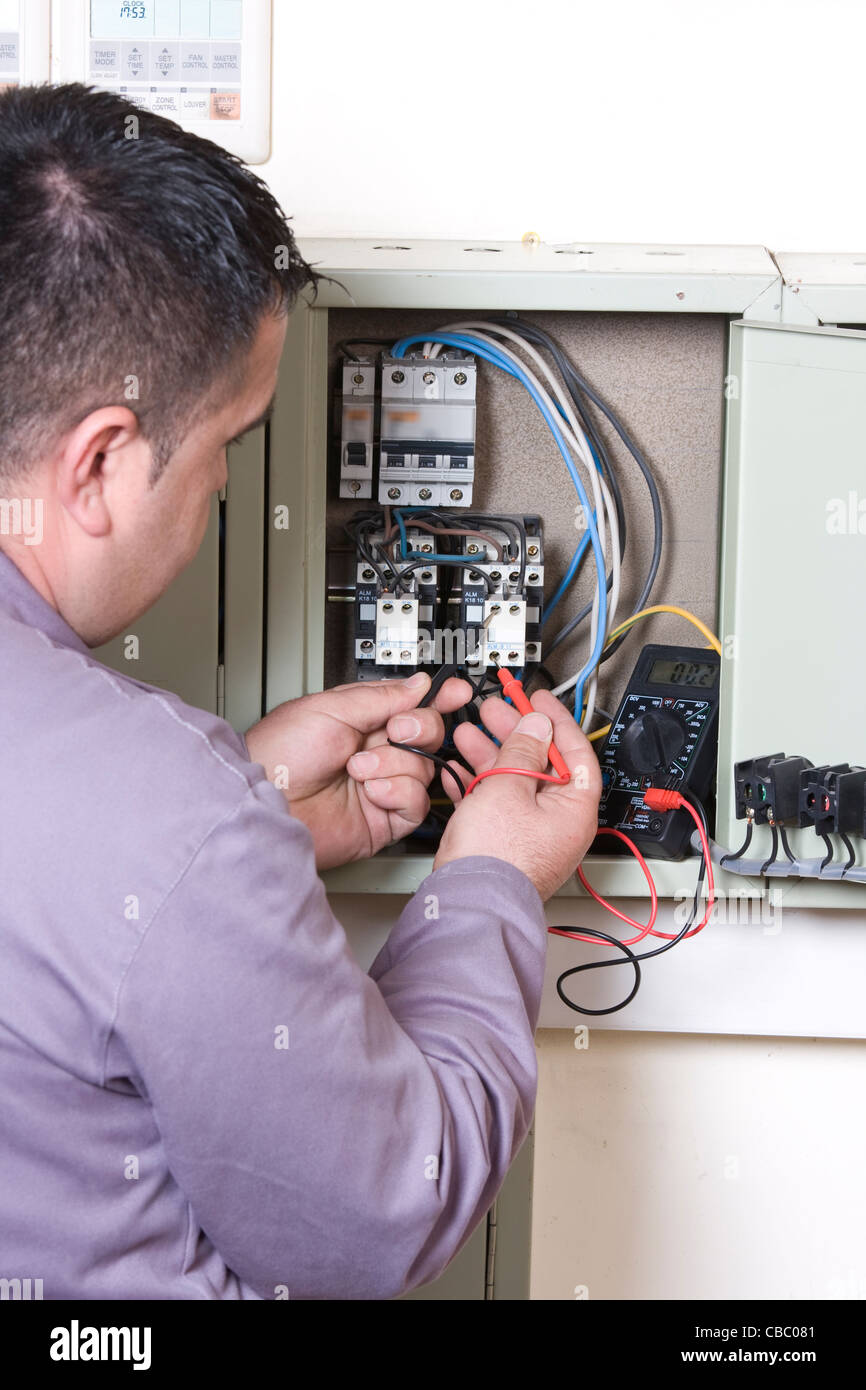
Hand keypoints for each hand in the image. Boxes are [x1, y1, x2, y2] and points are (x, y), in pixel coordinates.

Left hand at [244, 672, 472, 870]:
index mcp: (362, 720)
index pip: (411, 705)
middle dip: (418, 727)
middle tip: (394, 730)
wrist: (265, 802)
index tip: (456, 692)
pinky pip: (416, 801)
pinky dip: (397, 792)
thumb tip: (419, 684)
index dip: (437, 697)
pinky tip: (371, 792)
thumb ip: (382, 697)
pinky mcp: (385, 818)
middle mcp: (375, 751)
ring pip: (425, 767)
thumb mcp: (331, 708)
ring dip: (393, 763)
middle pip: (428, 734)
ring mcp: (382, 784)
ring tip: (358, 769)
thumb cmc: (281, 754)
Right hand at [433, 689, 601, 900]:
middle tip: (496, 710)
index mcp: (575, 808)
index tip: (538, 700)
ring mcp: (531, 835)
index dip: (555, 721)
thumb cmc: (497, 857)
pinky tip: (458, 770)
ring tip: (467, 734)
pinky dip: (478, 784)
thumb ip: (523, 749)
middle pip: (541, 765)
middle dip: (515, 734)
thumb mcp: (509, 786)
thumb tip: (537, 725)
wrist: (468, 903)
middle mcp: (558, 823)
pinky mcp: (504, 844)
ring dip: (490, 755)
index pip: (575, 752)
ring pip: (514, 783)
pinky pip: (495, 805)